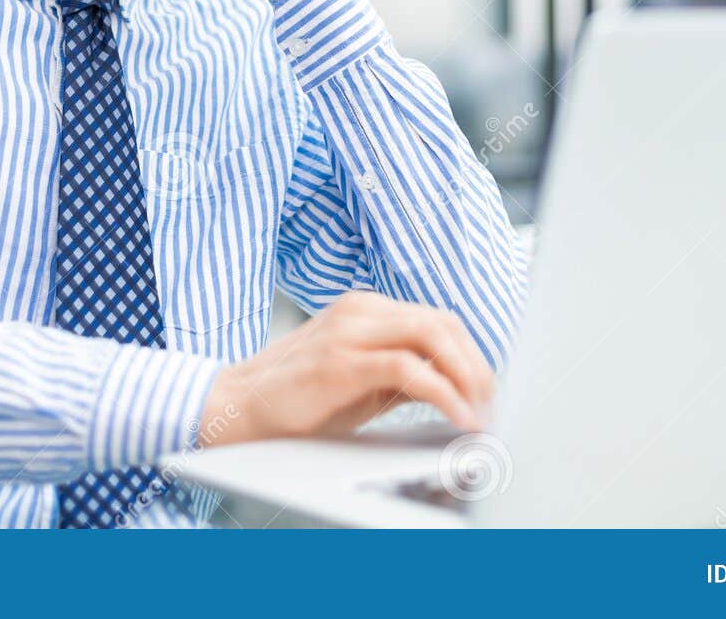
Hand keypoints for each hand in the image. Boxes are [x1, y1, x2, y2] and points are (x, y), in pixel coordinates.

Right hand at [195, 291, 494, 448]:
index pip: (436, 319)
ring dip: (466, 376)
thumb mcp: (360, 383)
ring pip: (433, 335)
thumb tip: (454, 387)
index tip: (486, 390)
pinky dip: (444, 392)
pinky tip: (456, 416)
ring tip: (479, 411)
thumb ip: (403, 376)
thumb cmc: (296, 400)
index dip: (470, 354)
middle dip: (476, 364)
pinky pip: (410, 368)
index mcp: (365, 309)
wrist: (235, 407)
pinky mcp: (341, 360)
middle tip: (490, 403)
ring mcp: (349, 330)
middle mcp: (360, 309)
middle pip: (443, 321)